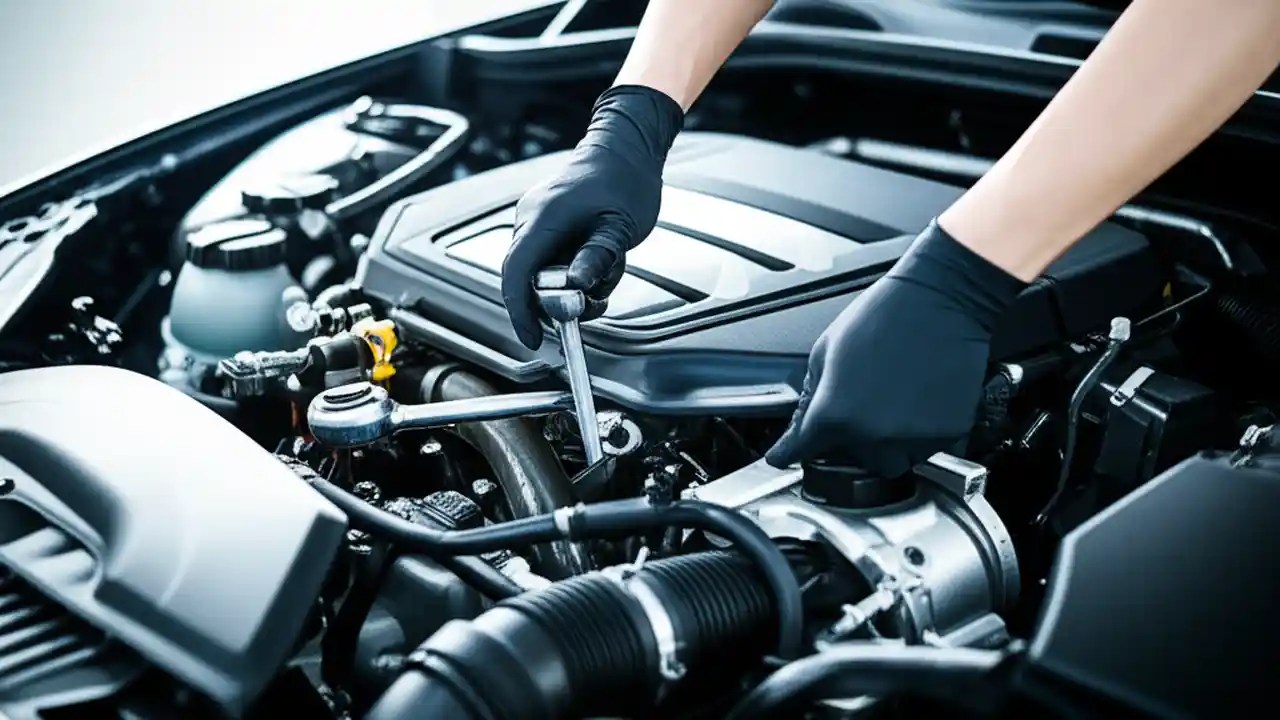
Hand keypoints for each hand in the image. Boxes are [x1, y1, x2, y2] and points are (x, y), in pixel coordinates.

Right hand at [501, 85, 682, 348]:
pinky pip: (548, 259)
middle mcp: (529, 220)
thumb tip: (577, 287)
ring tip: (608, 272)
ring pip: (540, 273)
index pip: (515, 275)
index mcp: (543, 219)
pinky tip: (600, 260)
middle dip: (559, 301)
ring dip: (574, 285)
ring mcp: (534, 221)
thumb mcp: (619, 227)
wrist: (625, 147)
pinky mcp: (543, 224)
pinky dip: (573, 271)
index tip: (533, 338)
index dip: (520, 312)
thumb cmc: (625, 180)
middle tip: (595, 305)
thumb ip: (597, 258)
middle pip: (526, 279)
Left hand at [765, 222, 1026, 477]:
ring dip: (890, 442)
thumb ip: (810, 398)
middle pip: (856, 462)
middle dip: (854, 442)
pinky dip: (922, 433)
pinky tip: (920, 399)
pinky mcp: (950, 434)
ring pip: (895, 461)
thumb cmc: (884, 315)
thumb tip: (797, 432)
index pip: (801, 453)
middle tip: (864, 405)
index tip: (786, 454)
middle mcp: (873, 436)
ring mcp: (914, 439)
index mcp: (835, 415)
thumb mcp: (825, 351)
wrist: (943, 300)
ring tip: (896, 400)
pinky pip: (930, 449)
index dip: (791, 451)